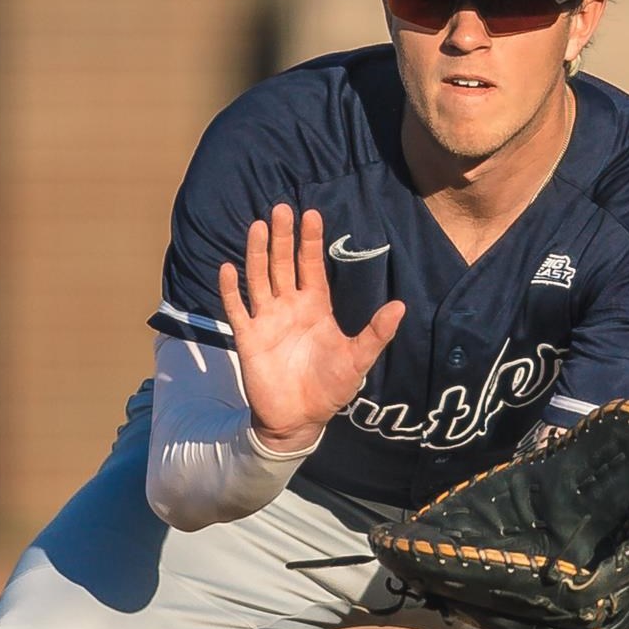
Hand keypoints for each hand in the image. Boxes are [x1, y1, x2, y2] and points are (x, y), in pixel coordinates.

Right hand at [215, 203, 404, 450]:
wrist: (300, 419)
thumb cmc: (330, 388)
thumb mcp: (358, 360)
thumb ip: (376, 333)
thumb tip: (401, 306)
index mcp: (315, 307)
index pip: (311, 266)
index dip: (310, 241)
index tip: (311, 214)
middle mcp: (289, 307)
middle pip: (283, 264)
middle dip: (283, 237)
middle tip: (281, 208)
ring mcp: (266, 320)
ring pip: (260, 279)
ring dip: (257, 253)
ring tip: (258, 226)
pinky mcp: (248, 338)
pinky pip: (237, 309)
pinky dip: (231, 290)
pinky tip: (228, 268)